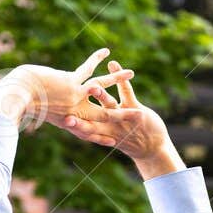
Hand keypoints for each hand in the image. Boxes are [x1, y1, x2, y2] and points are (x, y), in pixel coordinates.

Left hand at [0, 49, 132, 132]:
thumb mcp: (32, 114)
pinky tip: (105, 52)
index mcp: (67, 122)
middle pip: (103, 114)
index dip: (101, 137)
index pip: (89, 132)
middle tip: (140, 116)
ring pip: (101, 87)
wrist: (15, 98)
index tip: (112, 142)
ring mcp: (75, 97)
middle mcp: (75, 112)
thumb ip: (39, 117)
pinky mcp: (71, 83)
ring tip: (131, 72)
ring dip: (117, 78)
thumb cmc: (18, 106)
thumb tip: (32, 121)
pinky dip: (96, 59)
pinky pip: (88, 69)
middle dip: (122, 114)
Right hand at [62, 62, 183, 180]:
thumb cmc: (127, 138)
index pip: (82, 128)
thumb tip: (70, 118)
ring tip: (94, 87)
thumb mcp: (106, 132)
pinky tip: (113, 64)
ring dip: (101, 95)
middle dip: (80, 119)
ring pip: (108, 104)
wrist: (152, 148)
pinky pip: (126, 92)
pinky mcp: (136, 110)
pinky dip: (121, 79)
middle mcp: (109, 126)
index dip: (72, 126)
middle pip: (91, 119)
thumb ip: (90, 125)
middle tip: (67, 117)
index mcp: (99, 130)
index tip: (60, 122)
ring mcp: (122, 117)